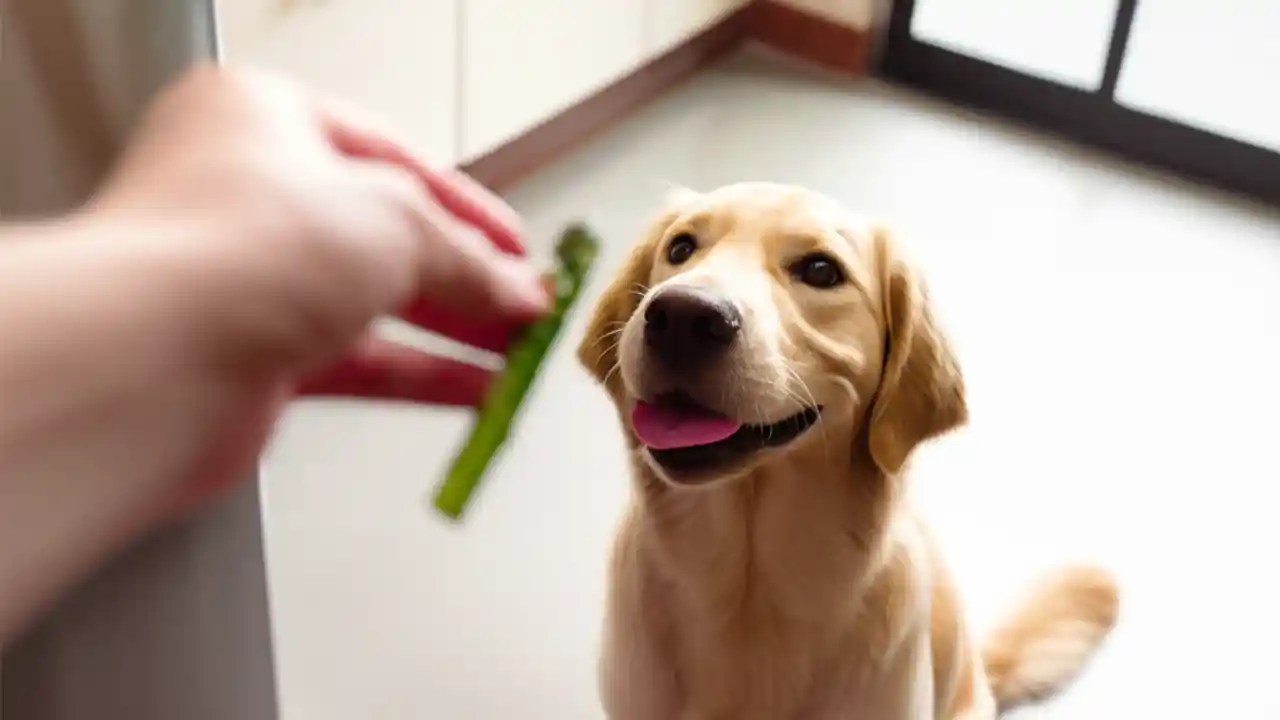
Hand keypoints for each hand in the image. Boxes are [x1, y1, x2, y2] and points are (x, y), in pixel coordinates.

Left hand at [91, 64, 548, 510]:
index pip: (394, 158)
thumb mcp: (393, 222)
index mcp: (266, 121)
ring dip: (452, 332)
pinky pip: (358, 362)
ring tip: (517, 355)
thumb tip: (515, 290)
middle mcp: (250, 196)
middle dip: (466, 278)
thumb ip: (465, 257)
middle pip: (386, 237)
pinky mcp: (253, 357)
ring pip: (374, 305)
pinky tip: (474, 392)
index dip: (469, 207)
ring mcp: (248, 280)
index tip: (517, 247)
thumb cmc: (234, 253)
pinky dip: (420, 375)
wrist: (147, 363)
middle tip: (524, 306)